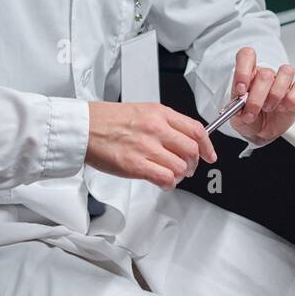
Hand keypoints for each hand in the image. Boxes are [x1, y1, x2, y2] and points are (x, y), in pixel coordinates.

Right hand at [85, 101, 216, 189]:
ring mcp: (147, 147)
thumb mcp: (142, 111)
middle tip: (188, 168)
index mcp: (159, 113)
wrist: (84, 127)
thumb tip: (182, 139)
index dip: (208, 145)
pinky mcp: (136, 165)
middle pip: (191, 150)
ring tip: (171, 175)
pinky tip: (163, 183)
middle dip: (193, 163)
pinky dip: (169, 184)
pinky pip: (165, 178)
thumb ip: (164, 124)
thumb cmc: (107, 120)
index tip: (210, 154)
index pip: (196, 129)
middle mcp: (156, 128)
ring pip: (180, 166)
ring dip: (180, 175)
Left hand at [227, 47, 294, 145]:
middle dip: (257, 97)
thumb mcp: (237, 117)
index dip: (243, 71)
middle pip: (265, 74)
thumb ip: (236, 110)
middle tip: (251, 112)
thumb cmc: (251, 119)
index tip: (240, 90)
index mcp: (249, 74)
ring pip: (286, 72)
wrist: (262, 133)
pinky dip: (291, 99)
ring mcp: (283, 81)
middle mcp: (267, 74)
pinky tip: (283, 108)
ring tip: (269, 108)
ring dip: (276, 94)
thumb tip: (240, 105)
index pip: (247, 56)